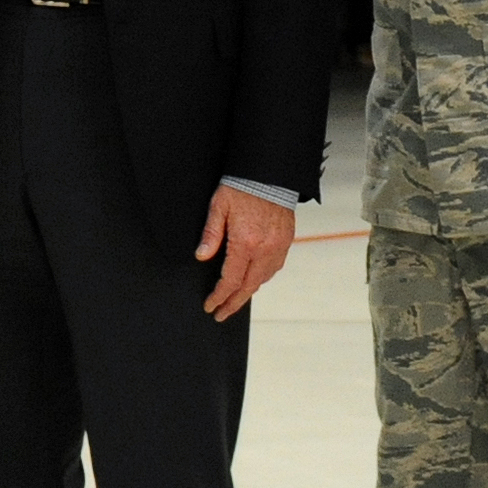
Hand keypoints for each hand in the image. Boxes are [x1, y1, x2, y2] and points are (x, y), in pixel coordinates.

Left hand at [196, 183, 295, 321]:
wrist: (269, 174)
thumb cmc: (241, 187)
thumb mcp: (218, 207)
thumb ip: (210, 234)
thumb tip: (201, 257)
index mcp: (245, 243)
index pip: (231, 280)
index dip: (219, 296)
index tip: (211, 306)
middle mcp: (265, 249)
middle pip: (248, 287)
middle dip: (233, 303)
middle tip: (221, 314)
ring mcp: (278, 246)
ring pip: (263, 279)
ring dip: (248, 291)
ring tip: (234, 298)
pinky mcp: (286, 241)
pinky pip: (274, 267)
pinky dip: (262, 277)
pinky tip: (253, 278)